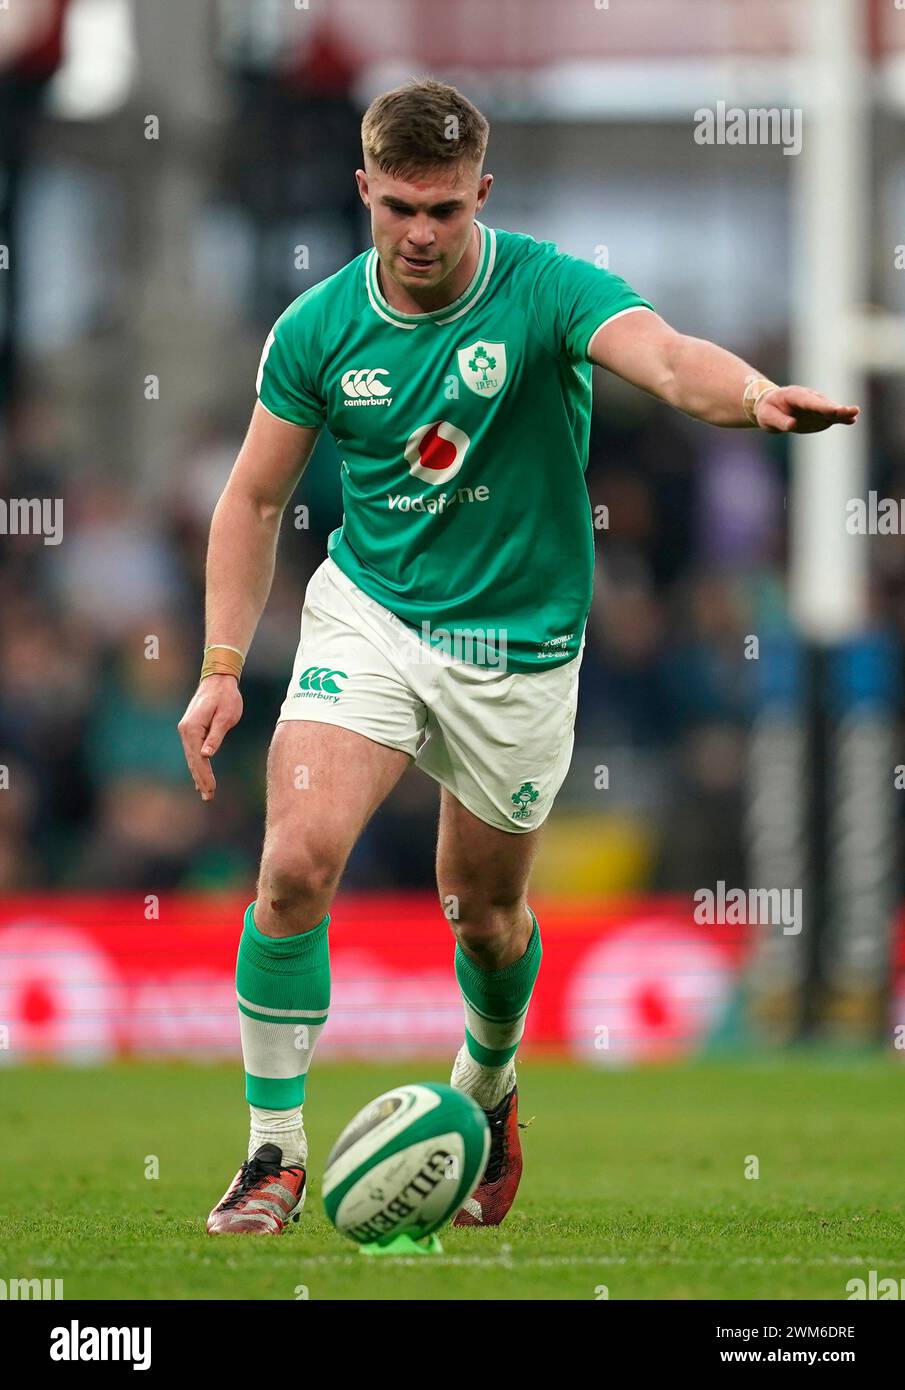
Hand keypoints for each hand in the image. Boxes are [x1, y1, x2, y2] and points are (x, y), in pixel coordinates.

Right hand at [177, 675, 242, 801]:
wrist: (218, 680)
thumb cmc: (226, 697)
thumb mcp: (225, 717)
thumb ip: (215, 736)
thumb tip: (206, 755)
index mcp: (192, 728)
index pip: (198, 758)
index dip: (205, 775)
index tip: (211, 789)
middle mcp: (185, 730)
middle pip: (193, 761)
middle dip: (201, 780)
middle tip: (208, 797)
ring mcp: (186, 730)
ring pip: (192, 758)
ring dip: (198, 775)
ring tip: (204, 793)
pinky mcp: (191, 729)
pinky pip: (193, 752)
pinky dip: (197, 765)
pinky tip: (200, 777)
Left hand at [756, 386, 859, 433]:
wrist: (770, 407)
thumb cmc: (768, 410)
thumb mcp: (767, 417)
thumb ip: (780, 421)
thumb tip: (793, 425)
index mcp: (795, 396)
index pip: (811, 402)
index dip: (823, 407)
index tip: (834, 410)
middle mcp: (809, 399)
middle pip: (824, 405)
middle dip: (837, 409)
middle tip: (852, 411)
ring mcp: (816, 407)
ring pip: (830, 410)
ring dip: (842, 413)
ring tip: (854, 416)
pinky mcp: (819, 415)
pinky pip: (831, 416)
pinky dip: (841, 418)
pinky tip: (852, 420)